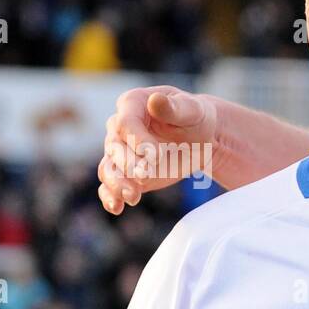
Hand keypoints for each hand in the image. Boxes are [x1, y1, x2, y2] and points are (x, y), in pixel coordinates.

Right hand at [98, 86, 217, 214]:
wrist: (199, 137)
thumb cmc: (194, 117)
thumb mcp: (191, 109)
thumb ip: (173, 107)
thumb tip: (155, 101)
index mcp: (132, 104)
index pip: (126, 123)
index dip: (138, 140)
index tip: (156, 155)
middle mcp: (119, 127)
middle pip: (114, 148)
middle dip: (128, 164)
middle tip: (145, 175)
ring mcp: (120, 152)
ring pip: (109, 169)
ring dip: (117, 184)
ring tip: (132, 197)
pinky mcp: (126, 173)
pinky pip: (110, 186)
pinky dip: (110, 197)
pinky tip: (116, 208)